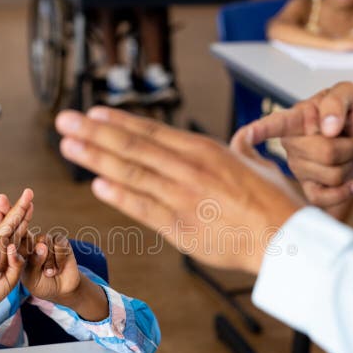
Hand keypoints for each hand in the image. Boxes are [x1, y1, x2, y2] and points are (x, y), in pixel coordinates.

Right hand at [0, 189, 33, 317]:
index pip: (15, 230)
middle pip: (9, 223)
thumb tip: (11, 245)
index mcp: (1, 249)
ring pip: (4, 247)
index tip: (30, 203)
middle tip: (29, 192)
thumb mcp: (11, 277)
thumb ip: (16, 261)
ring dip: (3, 266)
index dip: (23, 216)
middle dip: (20, 208)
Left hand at [0, 193, 82, 302]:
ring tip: (47, 273)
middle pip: (23, 220)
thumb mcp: (24, 275)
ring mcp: (46, 240)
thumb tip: (28, 245)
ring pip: (43, 240)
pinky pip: (58, 246)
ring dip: (45, 260)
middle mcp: (31, 239)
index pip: (9, 228)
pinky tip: (56, 271)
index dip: (4, 216)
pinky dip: (57, 261)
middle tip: (6, 197)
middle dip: (17, 207)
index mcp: (18, 246)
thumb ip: (18, 261)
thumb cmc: (38, 282)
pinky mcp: (62, 243)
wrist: (59, 289)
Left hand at [57, 107, 303, 274]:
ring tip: (69, 146)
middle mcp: (190, 168)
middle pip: (134, 146)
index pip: (152, 132)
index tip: (94, 114)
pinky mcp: (181, 228)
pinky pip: (144, 208)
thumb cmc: (277, 203)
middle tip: (65, 121)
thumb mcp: (256, 165)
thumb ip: (237, 155)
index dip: (119, 122)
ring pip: (133, 172)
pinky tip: (97, 185)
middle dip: (95, 133)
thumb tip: (237, 146)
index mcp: (206, 150)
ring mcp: (183, 197)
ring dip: (97, 158)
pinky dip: (119, 196)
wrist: (287, 238)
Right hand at [234, 82, 352, 210]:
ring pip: (330, 174)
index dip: (259, 131)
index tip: (244, 136)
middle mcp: (292, 144)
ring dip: (351, 163)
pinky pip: (322, 198)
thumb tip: (327, 128)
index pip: (274, 125)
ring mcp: (299, 168)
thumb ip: (336, 102)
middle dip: (349, 147)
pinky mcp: (311, 188)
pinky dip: (343, 192)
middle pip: (322, 153)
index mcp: (296, 118)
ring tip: (352, 152)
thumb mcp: (350, 93)